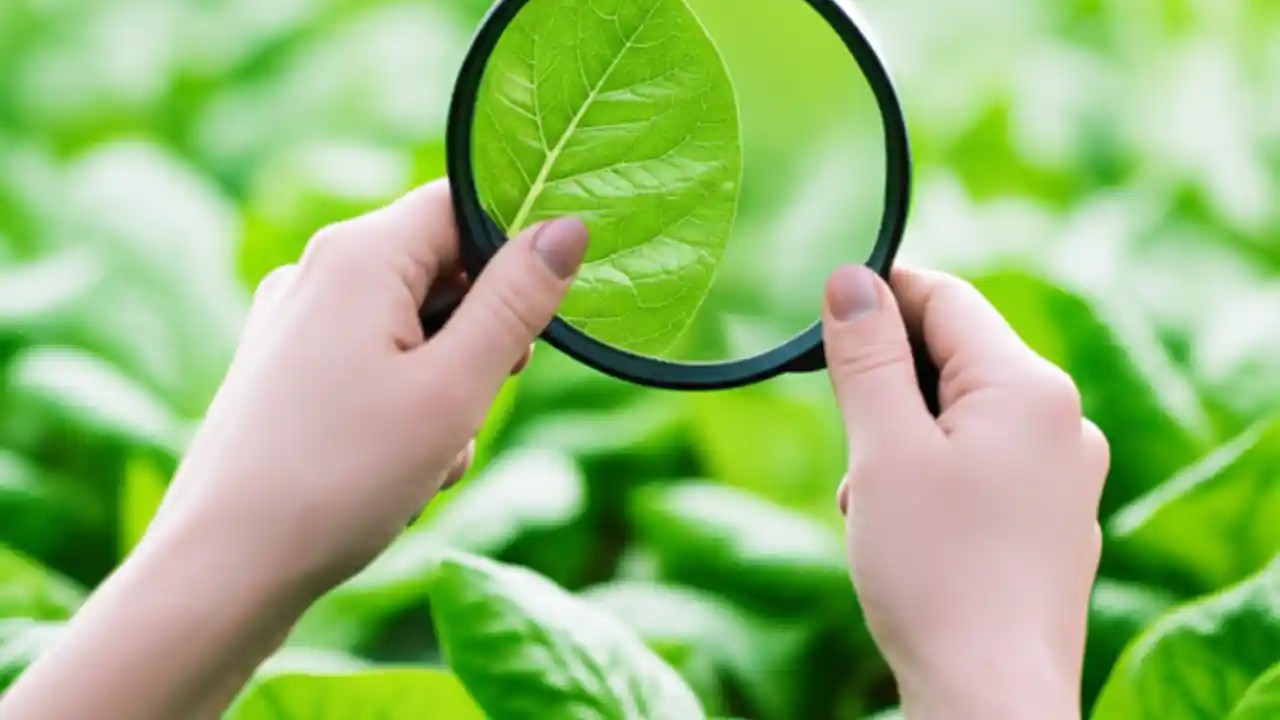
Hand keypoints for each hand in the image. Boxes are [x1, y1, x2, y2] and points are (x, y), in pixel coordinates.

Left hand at [1, 180, 588, 719]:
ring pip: (412, 331)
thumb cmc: (343, 476)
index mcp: (359, 254)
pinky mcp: (284, 372)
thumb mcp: (454, 388)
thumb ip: (516, 304)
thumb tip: (568, 226)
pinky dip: (401, 412)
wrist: (223, 569)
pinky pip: (372, 367)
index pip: (462, 207)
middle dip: (476, 344)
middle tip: (470, 409)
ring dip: (443, 392)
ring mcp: (294, 323)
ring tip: (423, 461)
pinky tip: (392, 474)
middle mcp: (318, 273)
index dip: (512, 256)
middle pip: (440, 274)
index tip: (530, 327)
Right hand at [823, 266, 1108, 719]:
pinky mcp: (1054, 523)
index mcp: (1028, 388)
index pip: (945, 298)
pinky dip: (935, 479)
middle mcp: (1063, 422)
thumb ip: (867, 356)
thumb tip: (851, 278)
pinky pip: (985, 467)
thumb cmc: (934, 572)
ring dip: (904, 440)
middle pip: (956, 359)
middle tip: (849, 443)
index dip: (879, 298)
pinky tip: (907, 532)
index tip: (821, 325)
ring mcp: (1066, 476)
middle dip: (888, 388)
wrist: (990, 698)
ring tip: (873, 504)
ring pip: (964, 417)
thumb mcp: (883, 450)